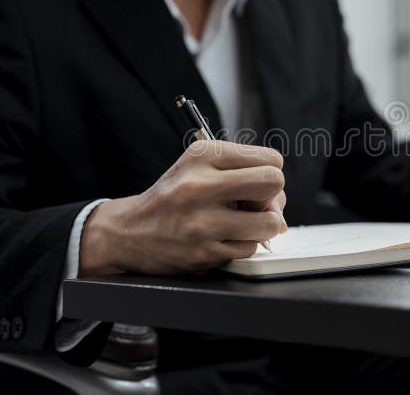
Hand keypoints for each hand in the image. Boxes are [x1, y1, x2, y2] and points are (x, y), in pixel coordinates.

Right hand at [79, 140, 287, 276]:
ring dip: (261, 225)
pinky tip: (222, 238)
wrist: (129, 232)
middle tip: (256, 203)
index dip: (270, 172)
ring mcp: (202, 222)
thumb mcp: (199, 166)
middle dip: (272, 195)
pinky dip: (242, 244)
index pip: (270, 158)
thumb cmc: (173, 197)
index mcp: (203, 156)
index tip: (255, 181)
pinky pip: (250, 248)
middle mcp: (200, 186)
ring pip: (268, 222)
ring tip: (240, 223)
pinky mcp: (205, 253)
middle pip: (274, 182)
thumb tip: (280, 206)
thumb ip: (243, 173)